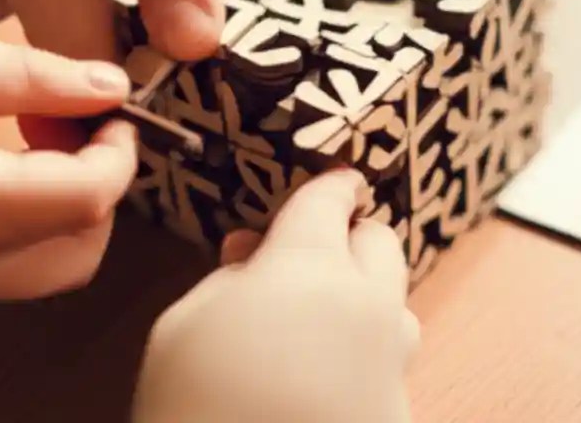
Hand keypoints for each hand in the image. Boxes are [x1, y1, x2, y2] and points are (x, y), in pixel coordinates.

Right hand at [0, 23, 136, 311]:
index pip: (88, 202)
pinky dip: (17, 225)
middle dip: (99, 189)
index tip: (114, 103)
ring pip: (39, 270)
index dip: (119, 152)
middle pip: (76, 253)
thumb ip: (34, 77)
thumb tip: (113, 86)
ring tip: (35, 133)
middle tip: (77, 119)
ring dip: (63, 211)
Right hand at [132, 170, 419, 422]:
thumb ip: (229, 278)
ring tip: (313, 319)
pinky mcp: (398, 409)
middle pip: (382, 241)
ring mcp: (390, 361)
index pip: (330, 199)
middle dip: (350, 237)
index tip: (333, 180)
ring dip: (364, 295)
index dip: (329, 185)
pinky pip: (389, 362)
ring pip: (395, 302)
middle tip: (304, 255)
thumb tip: (255, 261)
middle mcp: (366, 304)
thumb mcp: (182, 326)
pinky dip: (364, 354)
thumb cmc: (196, 407)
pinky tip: (320, 377)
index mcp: (310, 265)